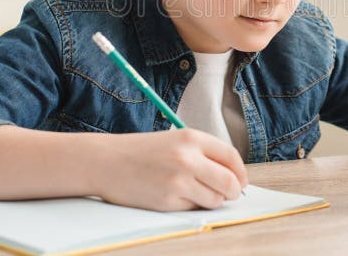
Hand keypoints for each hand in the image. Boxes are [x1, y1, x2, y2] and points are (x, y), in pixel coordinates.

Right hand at [92, 129, 247, 210]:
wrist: (106, 161)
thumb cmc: (140, 152)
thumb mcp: (175, 141)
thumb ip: (202, 154)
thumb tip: (231, 175)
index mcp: (192, 137)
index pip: (231, 156)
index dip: (241, 172)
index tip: (241, 180)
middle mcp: (188, 157)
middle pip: (230, 181)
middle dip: (233, 191)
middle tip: (228, 194)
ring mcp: (179, 180)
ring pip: (215, 199)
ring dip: (212, 200)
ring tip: (195, 193)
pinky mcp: (168, 199)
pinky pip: (194, 208)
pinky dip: (191, 206)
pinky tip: (175, 196)